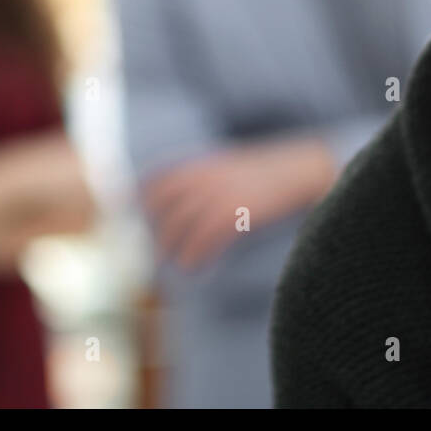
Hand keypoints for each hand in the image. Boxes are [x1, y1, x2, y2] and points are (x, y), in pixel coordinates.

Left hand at [142, 138, 335, 271]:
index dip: (139, 196)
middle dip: (155, 229)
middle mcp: (205, 177)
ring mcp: (219, 194)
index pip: (158, 180)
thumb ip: (209, 177)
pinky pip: (204, 238)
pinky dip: (195, 254)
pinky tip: (194, 266)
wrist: (301, 169)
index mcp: (203, 165)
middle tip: (156, 250)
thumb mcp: (233, 165)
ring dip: (171, 247)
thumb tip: (189, 196)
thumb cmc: (270, 171)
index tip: (129, 211)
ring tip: (173, 263)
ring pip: (179, 225)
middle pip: (162, 205)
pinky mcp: (234, 213)